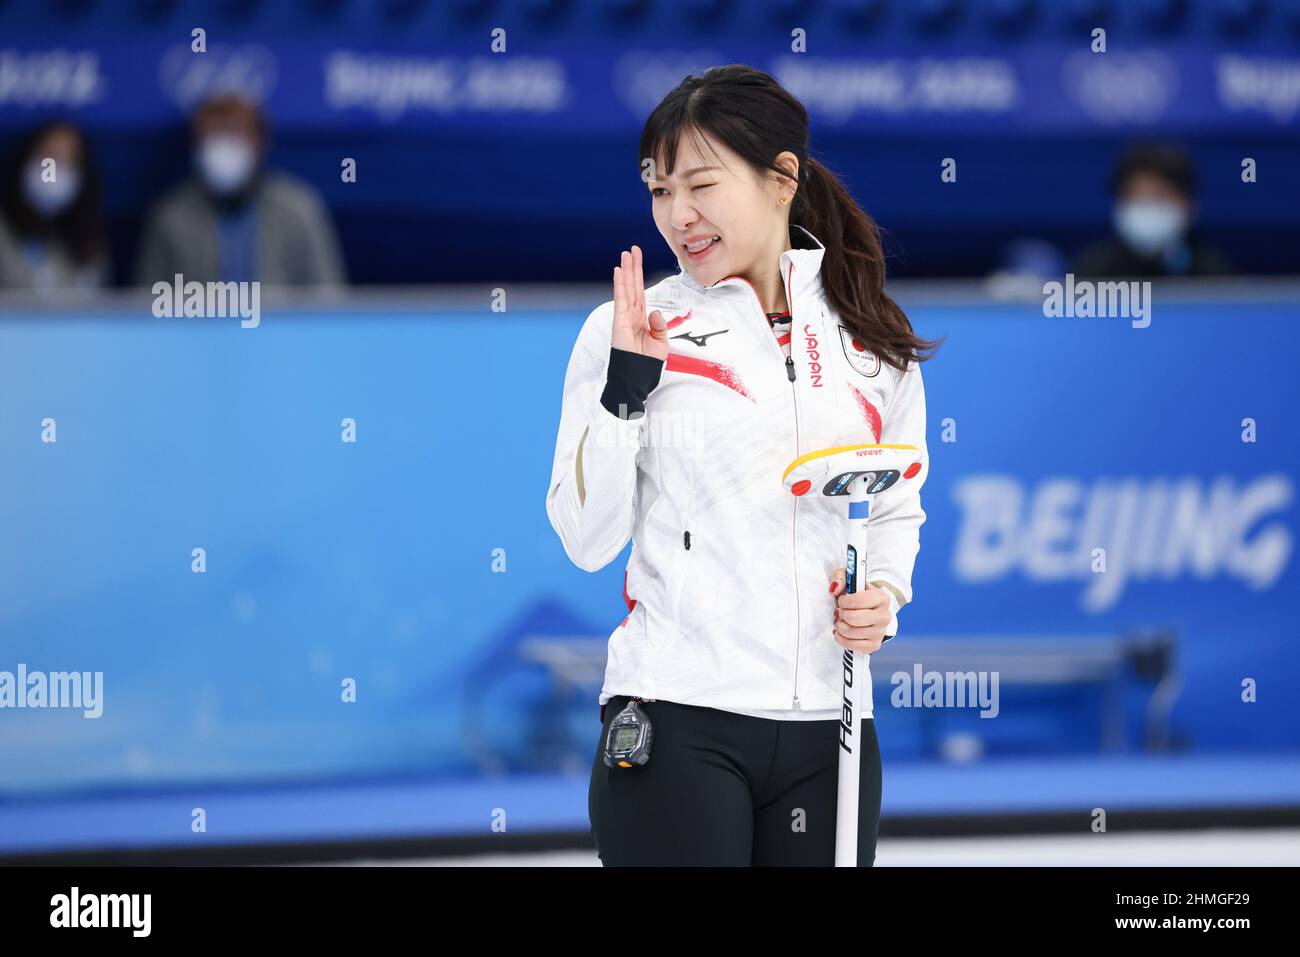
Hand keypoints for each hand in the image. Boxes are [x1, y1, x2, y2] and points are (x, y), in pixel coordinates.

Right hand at [611, 245, 668, 361]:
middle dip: (633, 267)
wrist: (638, 375)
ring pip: (627, 288)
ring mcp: (625, 316)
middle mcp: (632, 314)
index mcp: (642, 318)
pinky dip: (620, 284)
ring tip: (625, 254)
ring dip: (626, 271)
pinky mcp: (619, 321)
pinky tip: (619, 271)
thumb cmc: (648, 362)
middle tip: (632, 249)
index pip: (641, 292)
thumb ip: (660, 325)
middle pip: (633, 285)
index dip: (639, 276)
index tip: (638, 260)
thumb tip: (654, 312)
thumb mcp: (661, 342)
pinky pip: (621, 299)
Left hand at [828, 568, 891, 653]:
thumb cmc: (856, 593)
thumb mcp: (849, 578)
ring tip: (842, 621)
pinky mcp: (874, 645)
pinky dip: (841, 639)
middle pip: (853, 618)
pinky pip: (852, 646)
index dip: (843, 601)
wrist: (867, 608)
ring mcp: (880, 632)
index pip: (857, 601)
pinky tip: (842, 632)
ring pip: (850, 632)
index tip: (842, 600)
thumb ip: (840, 577)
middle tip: (841, 611)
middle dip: (841, 614)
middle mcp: (884, 616)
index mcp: (882, 598)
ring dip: (840, 626)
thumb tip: (835, 589)